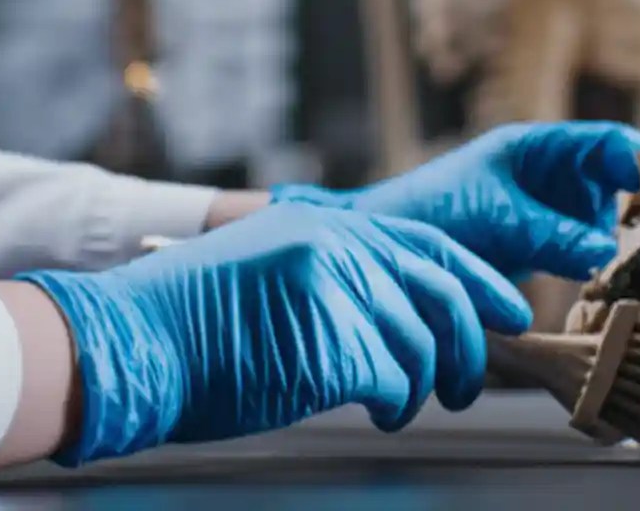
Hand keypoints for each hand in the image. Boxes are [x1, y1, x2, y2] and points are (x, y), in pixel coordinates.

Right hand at [18, 202, 530, 465]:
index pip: (430, 246)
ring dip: (424, 385)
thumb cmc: (192, 322)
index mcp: (328, 227)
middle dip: (469, 345)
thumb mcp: (272, 270)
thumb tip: (403, 316)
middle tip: (470, 382)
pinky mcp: (333, 343)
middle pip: (440, 295)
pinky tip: (380, 412)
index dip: (479, 279)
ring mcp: (338, 290)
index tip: (511, 309)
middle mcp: (340, 247)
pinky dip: (397, 404)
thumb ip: (337, 277)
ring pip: (422, 345)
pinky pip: (395, 381)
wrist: (128, 343)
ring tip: (404, 406)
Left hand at [273, 121, 639, 281]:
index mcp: (538, 148)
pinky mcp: (545, 247)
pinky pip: (587, 252)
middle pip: (617, 183)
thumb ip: (550, 233)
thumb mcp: (496, 220)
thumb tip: (605, 251)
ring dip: (624, 242)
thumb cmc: (430, 214)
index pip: (606, 143)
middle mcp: (552, 176)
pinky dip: (603, 266)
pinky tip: (615, 284)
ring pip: (608, 221)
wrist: (387, 254)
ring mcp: (550, 211)